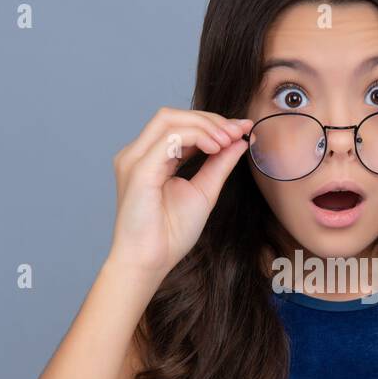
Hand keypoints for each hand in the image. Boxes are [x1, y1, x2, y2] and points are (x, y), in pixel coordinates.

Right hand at [109, 107, 250, 276]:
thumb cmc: (170, 234)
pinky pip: (168, 138)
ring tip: (228, 139)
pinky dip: (195, 136)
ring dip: (204, 124)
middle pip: (173, 116)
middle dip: (210, 119)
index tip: (242, 129)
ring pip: (169, 119)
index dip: (212, 123)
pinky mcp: (139, 169)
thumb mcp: (204, 192)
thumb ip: (219, 164)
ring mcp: (135, 159)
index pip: (179, 127)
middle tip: (239, 131)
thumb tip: (238, 141)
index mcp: (150, 160)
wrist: (149, 262)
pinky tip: (215, 148)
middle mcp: (138, 154)